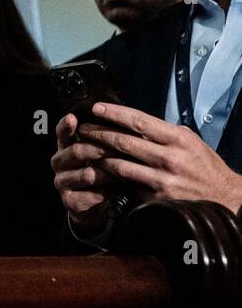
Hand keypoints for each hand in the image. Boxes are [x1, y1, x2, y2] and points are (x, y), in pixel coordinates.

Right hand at [51, 112, 122, 221]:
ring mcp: (62, 182)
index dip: (66, 126)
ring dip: (110, 172)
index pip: (62, 133)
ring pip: (87, 174)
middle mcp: (59, 163)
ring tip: (128, 171)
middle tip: (123, 147)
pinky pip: (93, 194)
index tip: (72, 117)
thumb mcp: (101, 155)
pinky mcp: (70, 201)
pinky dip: (109, 192)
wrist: (96, 207)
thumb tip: (121, 122)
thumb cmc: (102, 173)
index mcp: (65, 147)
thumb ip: (103, 140)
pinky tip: (120, 191)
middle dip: (101, 149)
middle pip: (77, 151)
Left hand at [81, 102, 241, 213]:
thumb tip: (136, 122)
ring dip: (99, 156)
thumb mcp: (191, 143)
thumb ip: (165, 133)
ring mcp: (162, 179)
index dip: (114, 113)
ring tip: (85, 149)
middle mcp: (170, 158)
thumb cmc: (205, 168)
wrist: (225, 199)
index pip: (139, 121)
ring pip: (120, 165)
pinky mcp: (156, 198)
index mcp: (179, 139)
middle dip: (98, 133)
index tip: (97, 108)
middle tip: (83, 128)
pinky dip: (111, 178)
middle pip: (124, 142)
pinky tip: (99, 173)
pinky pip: (127, 185)